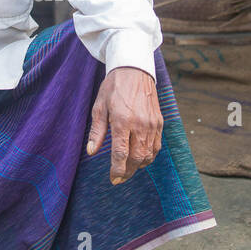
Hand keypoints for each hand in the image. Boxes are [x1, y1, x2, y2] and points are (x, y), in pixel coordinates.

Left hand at [86, 67, 162, 184]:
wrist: (135, 70)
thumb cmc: (114, 87)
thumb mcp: (99, 106)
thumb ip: (97, 131)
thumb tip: (91, 151)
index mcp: (122, 120)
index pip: (121, 153)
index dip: (117, 170)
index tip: (113, 179)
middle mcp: (140, 124)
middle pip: (136, 158)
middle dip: (127, 172)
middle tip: (119, 178)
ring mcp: (152, 124)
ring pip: (149, 154)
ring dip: (138, 165)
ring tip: (128, 168)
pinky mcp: (159, 122)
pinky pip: (156, 146)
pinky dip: (149, 156)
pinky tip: (140, 157)